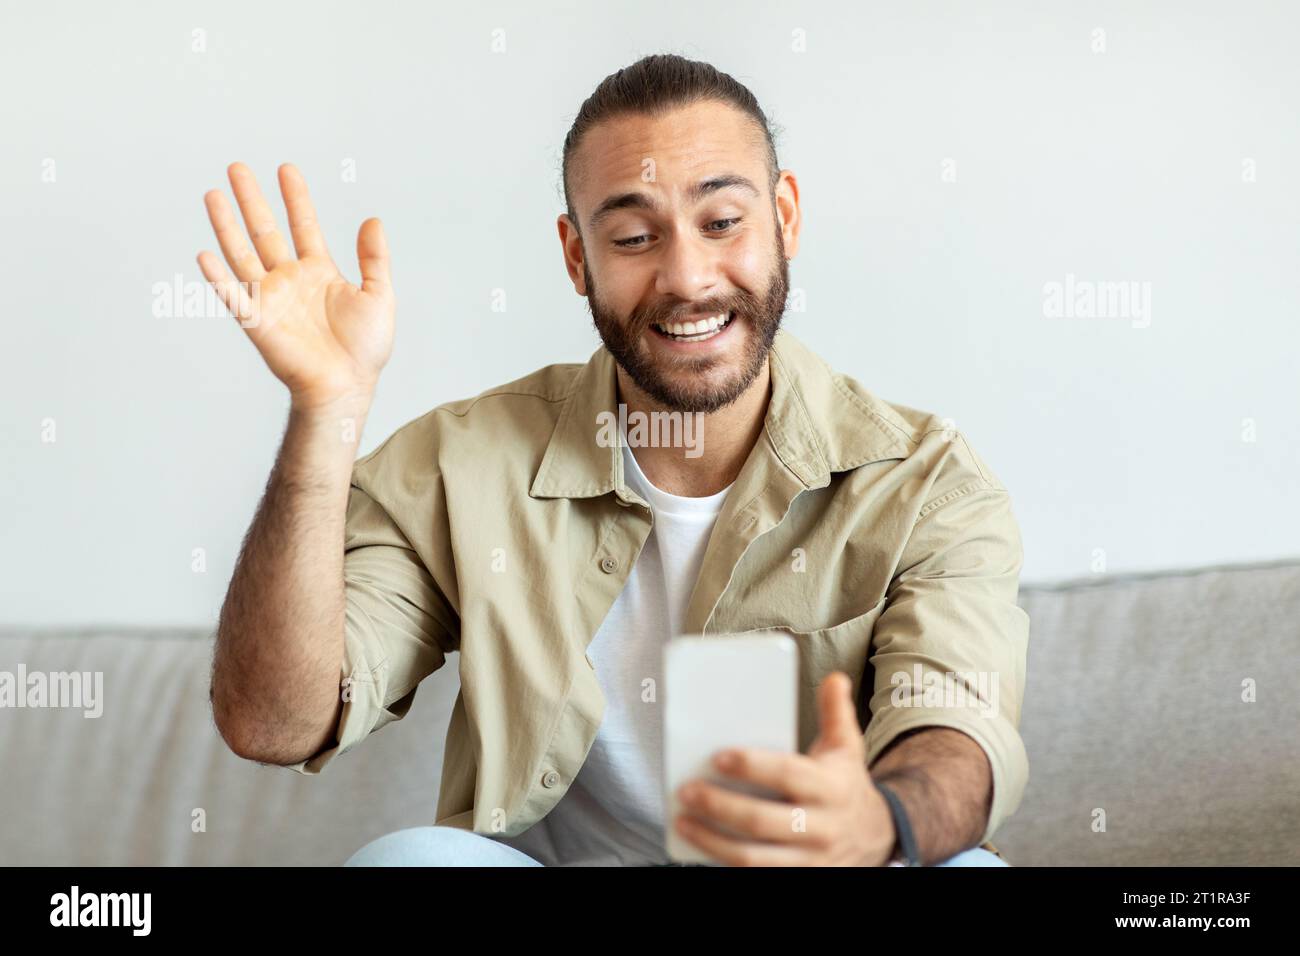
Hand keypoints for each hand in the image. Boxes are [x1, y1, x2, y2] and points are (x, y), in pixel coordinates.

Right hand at [197, 162, 394, 409]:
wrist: (347, 385)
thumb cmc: (365, 349)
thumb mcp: (379, 295)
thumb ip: (374, 258)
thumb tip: (373, 220)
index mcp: (318, 272)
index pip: (303, 225)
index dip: (296, 198)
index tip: (286, 169)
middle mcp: (290, 280)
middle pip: (265, 231)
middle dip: (251, 199)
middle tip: (237, 167)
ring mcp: (271, 298)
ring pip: (242, 253)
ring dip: (227, 225)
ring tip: (214, 194)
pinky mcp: (257, 321)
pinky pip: (233, 295)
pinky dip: (217, 277)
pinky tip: (204, 254)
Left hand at [673, 671, 896, 865]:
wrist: (877, 836)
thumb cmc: (845, 785)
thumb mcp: (847, 748)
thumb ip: (836, 713)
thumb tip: (834, 678)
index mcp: (830, 788)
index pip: (788, 776)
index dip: (752, 767)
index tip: (718, 757)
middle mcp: (821, 827)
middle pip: (762, 821)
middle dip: (719, 806)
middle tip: (686, 790)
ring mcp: (809, 861)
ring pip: (753, 858)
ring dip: (712, 841)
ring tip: (684, 820)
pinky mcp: (798, 879)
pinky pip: (754, 876)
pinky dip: (723, 862)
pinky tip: (700, 846)